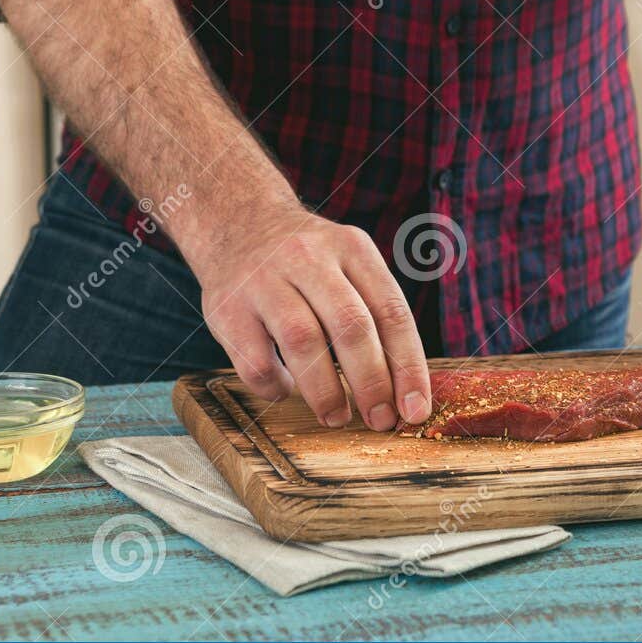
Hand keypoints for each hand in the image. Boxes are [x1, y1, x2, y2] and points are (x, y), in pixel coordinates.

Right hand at [190, 205, 431, 430]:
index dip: (408, 367)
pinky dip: (276, 387)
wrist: (236, 222)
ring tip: (337, 416)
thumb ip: (374, 311)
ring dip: (326, 392)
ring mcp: (265, 281)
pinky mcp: (227, 308)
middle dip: (371, 383)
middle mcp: (309, 258)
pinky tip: (285, 389)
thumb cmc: (307, 260)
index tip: (415, 410)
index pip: (391, 312)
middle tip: (381, 420)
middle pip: (351, 326)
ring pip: (303, 343)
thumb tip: (404, 389)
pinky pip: (256, 361)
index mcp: (351, 248)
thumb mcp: (347, 260)